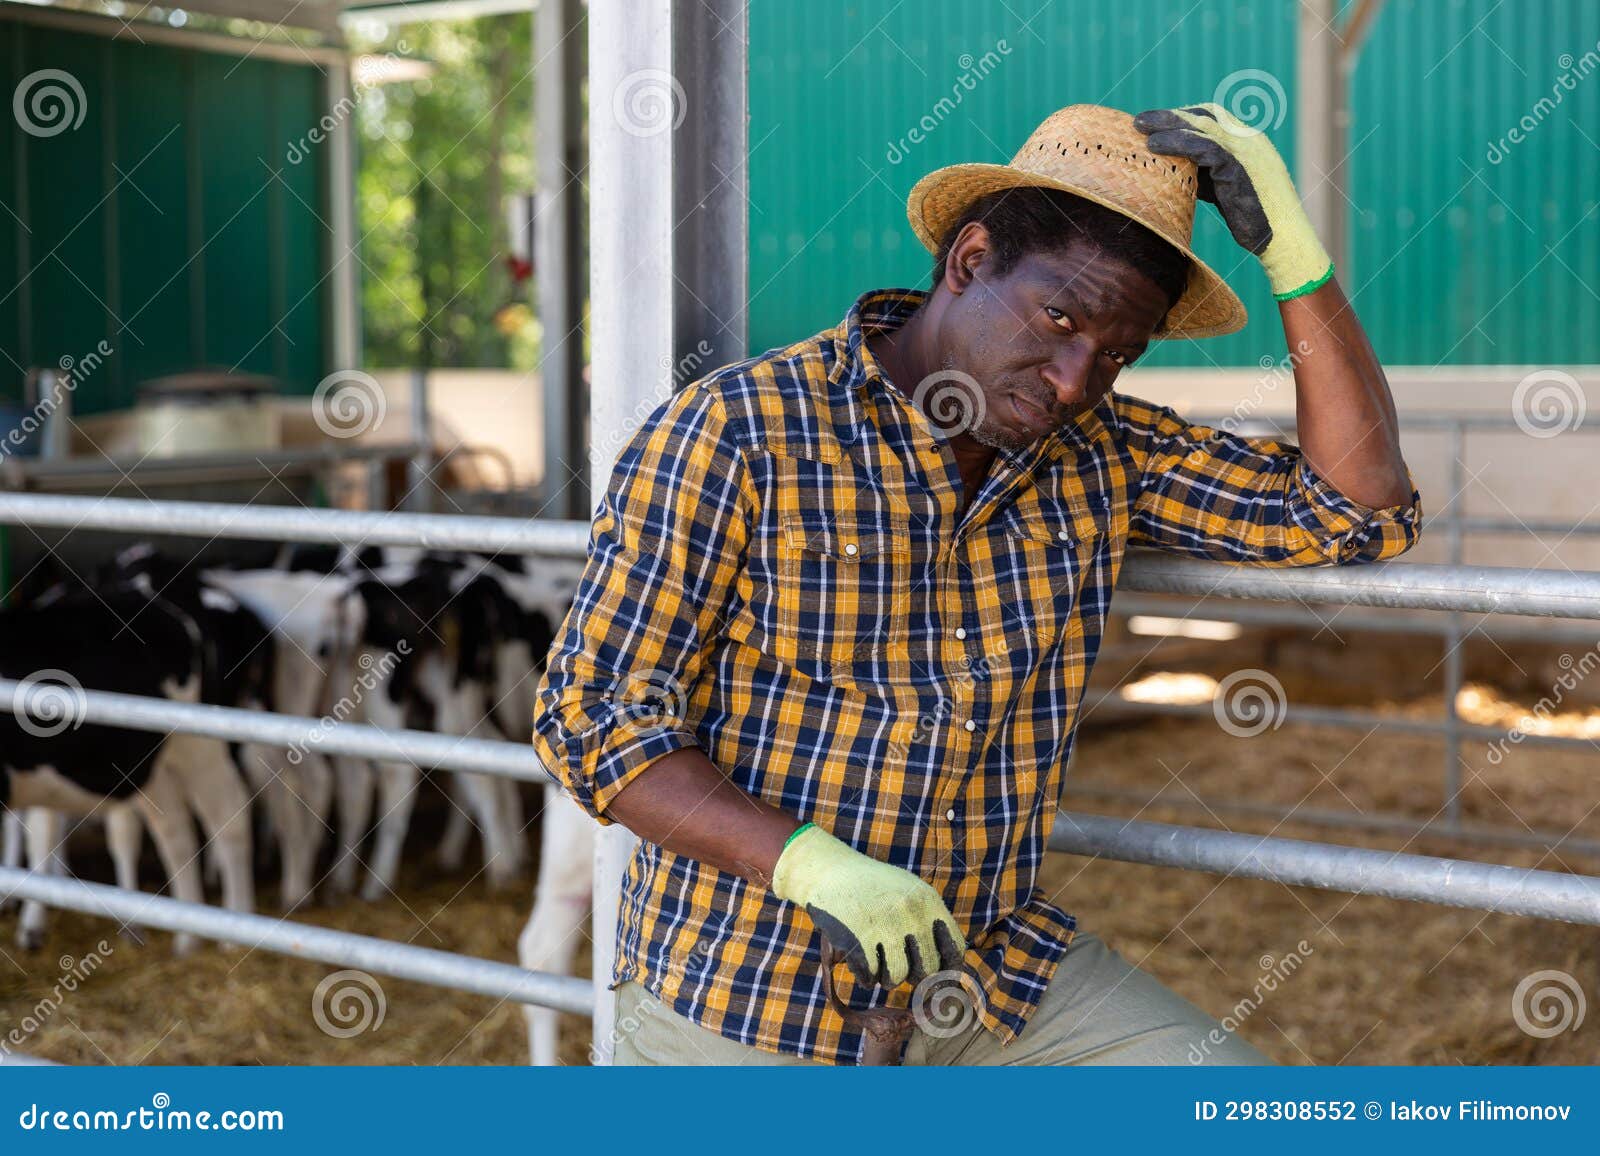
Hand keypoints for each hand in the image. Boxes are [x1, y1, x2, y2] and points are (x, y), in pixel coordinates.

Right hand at [772, 824, 965, 987]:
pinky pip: (869, 977)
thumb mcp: (908, 890)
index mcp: (927, 900)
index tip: (934, 974)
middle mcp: (909, 912)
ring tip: (878, 963)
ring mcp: (883, 925)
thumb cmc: (872, 886)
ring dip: (886, 978)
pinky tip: (859, 963)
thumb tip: (953, 970)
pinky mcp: (856, 939)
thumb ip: (929, 921)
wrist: (828, 870)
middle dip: (913, 975)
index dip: (947, 968)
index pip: (955, 948)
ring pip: (896, 977)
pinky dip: (864, 977)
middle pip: (927, 969)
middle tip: (899, 967)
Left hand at [1132, 102, 1333, 300]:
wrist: (1281, 238)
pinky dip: (1178, 143)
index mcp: (1248, 141)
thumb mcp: (1224, 189)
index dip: (1183, 118)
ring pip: (1203, 126)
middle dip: (1171, 115)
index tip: (1157, 125)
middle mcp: (1249, 139)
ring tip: (1140, 127)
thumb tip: (1175, 169)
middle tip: (1141, 120)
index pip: (1212, 117)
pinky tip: (1155, 146)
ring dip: (1169, 124)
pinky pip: (1205, 147)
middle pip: (1206, 115)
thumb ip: (1205, 174)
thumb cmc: (1252, 218)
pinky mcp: (1238, 167)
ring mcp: (1246, 150)